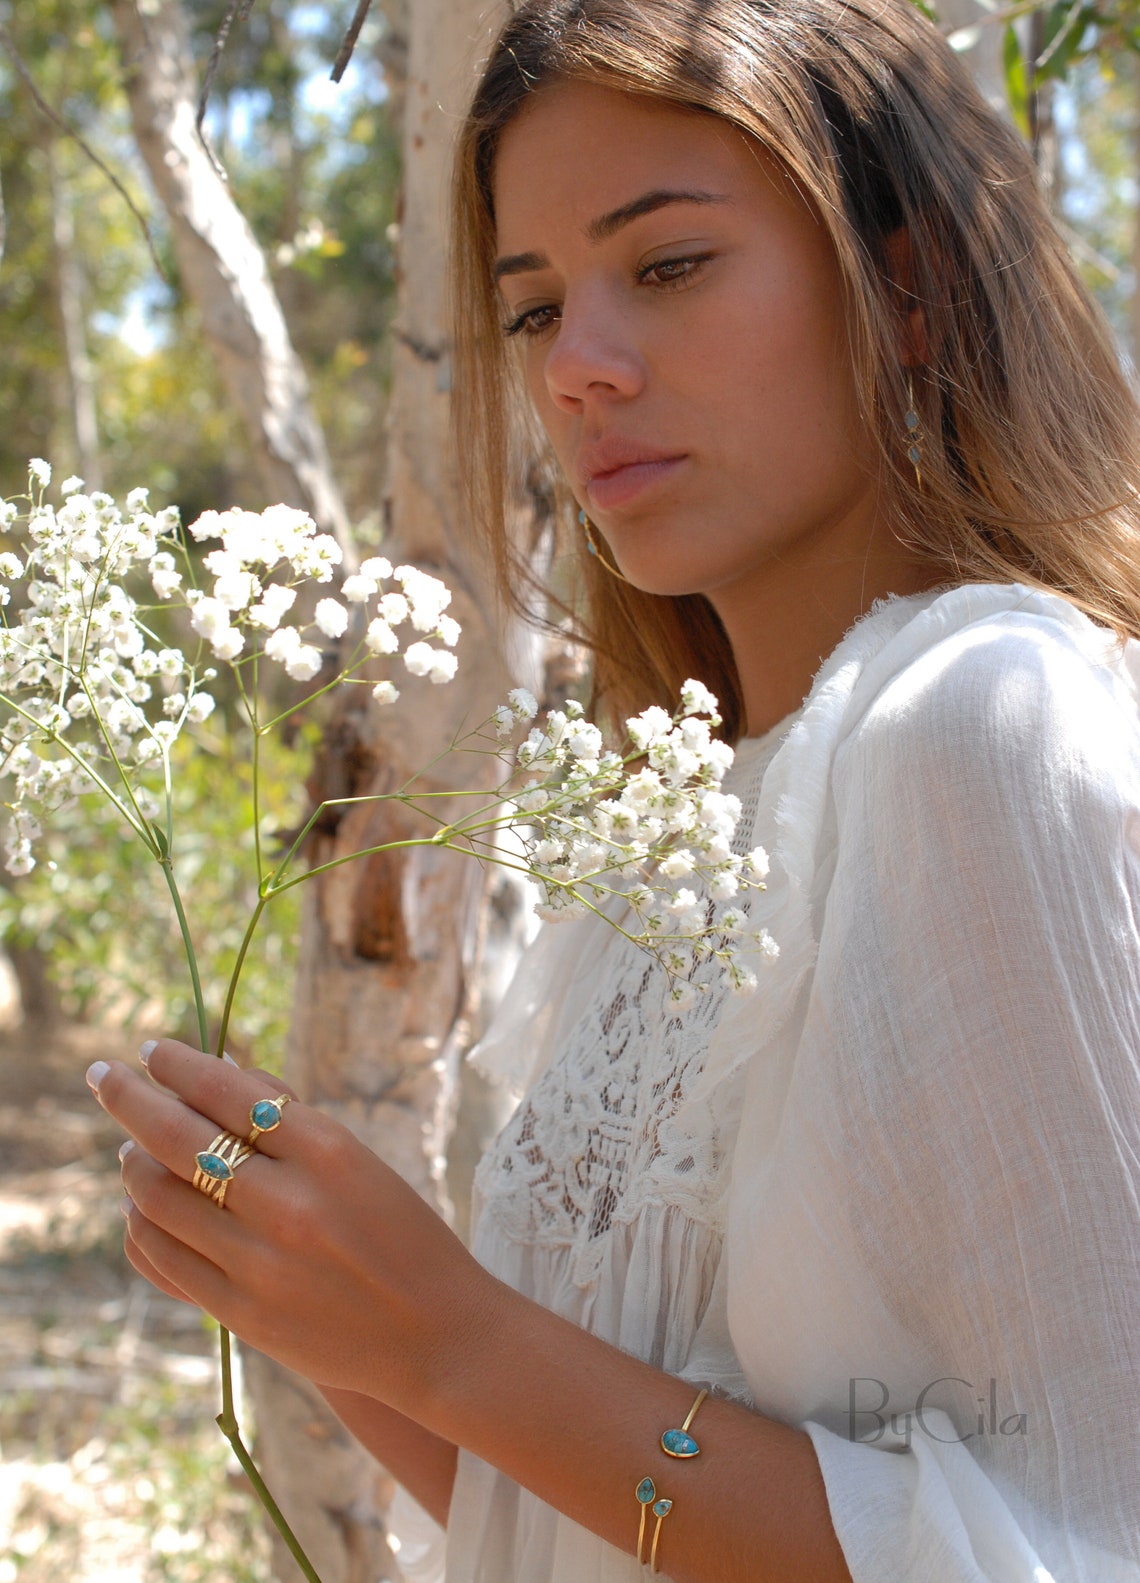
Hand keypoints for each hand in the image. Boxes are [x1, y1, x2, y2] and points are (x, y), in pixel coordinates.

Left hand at [88, 1039, 492, 1414]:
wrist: (436, 1335)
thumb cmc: (405, 1236)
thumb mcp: (362, 1163)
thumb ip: (294, 1120)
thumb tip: (222, 1072)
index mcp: (329, 1151)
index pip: (230, 1091)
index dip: (181, 1065)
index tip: (152, 1049)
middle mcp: (289, 1201)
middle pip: (179, 1136)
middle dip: (129, 1096)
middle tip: (102, 1074)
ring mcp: (260, 1261)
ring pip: (160, 1196)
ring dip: (132, 1162)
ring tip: (128, 1148)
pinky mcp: (242, 1313)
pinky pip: (165, 1256)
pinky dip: (142, 1223)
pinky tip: (142, 1206)